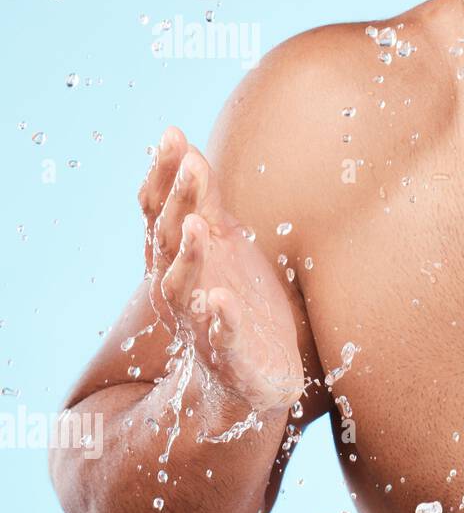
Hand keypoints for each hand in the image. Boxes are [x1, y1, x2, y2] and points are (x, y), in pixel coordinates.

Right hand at [139, 126, 303, 412]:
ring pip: (184, 289)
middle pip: (170, 242)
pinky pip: (222, 337)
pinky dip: (220, 319)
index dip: (164, 175)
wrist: (254, 378)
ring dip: (189, 257)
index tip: (171, 134)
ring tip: (196, 226)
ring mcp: (201, 324)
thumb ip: (204, 201)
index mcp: (177, 259)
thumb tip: (185, 147)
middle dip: (178, 203)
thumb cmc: (237, 301)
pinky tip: (220, 300)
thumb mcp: (223, 244)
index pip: (160, 212)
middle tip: (190, 165)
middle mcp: (180, 290)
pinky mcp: (231, 356)